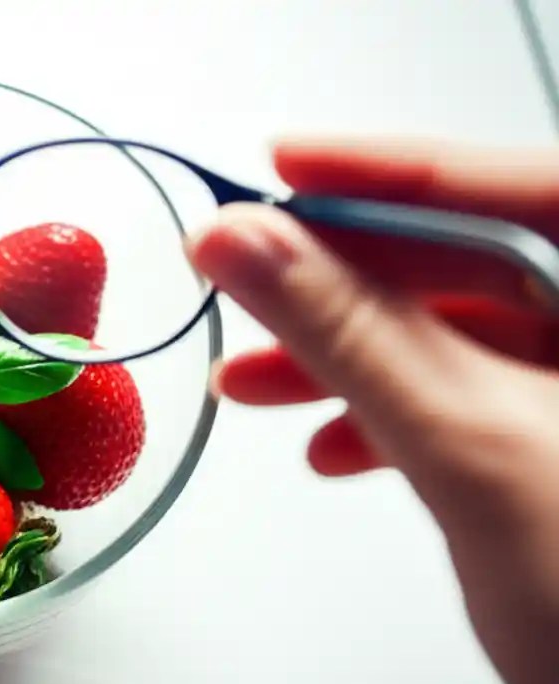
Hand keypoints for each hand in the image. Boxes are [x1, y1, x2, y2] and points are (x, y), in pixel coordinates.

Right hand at [188, 139, 558, 683]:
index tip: (277, 167)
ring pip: (459, 336)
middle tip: (242, 275)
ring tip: (254, 380)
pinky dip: (392, 417)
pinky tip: (333, 447)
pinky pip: (471, 400)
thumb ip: (352, 333)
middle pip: (471, 261)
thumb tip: (249, 244)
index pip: (506, 187)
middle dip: (339, 281)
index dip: (381, 171)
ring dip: (347, 358)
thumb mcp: (469, 451)